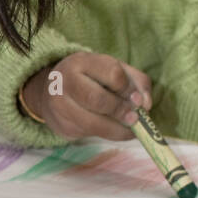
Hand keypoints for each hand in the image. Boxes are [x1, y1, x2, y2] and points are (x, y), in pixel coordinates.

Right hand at [22, 52, 152, 140]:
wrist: (52, 91)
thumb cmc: (90, 78)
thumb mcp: (112, 70)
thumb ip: (135, 81)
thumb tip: (146, 105)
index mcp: (81, 62)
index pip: (112, 74)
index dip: (128, 89)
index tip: (138, 100)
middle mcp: (65, 81)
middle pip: (98, 99)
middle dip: (120, 110)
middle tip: (135, 118)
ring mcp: (59, 105)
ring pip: (92, 122)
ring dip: (117, 129)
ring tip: (130, 130)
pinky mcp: (61, 125)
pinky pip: (89, 133)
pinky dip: (108, 135)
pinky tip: (115, 131)